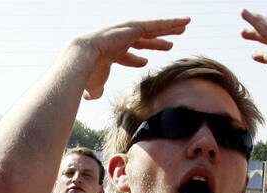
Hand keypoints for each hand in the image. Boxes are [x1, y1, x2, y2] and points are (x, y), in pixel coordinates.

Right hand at [70, 18, 188, 99]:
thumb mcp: (94, 86)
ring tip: (184, 26)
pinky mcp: (134, 27)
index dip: (136, 59)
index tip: (145, 62)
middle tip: (170, 44)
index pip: (126, 54)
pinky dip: (170, 23)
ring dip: (169, 28)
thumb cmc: (87, 75)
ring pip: (153, 29)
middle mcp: (119, 39)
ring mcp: (127, 32)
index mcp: (111, 52)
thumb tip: (90, 97)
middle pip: (143, 40)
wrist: (82, 60)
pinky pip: (157, 25)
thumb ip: (96, 90)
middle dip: (157, 41)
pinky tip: (183, 22)